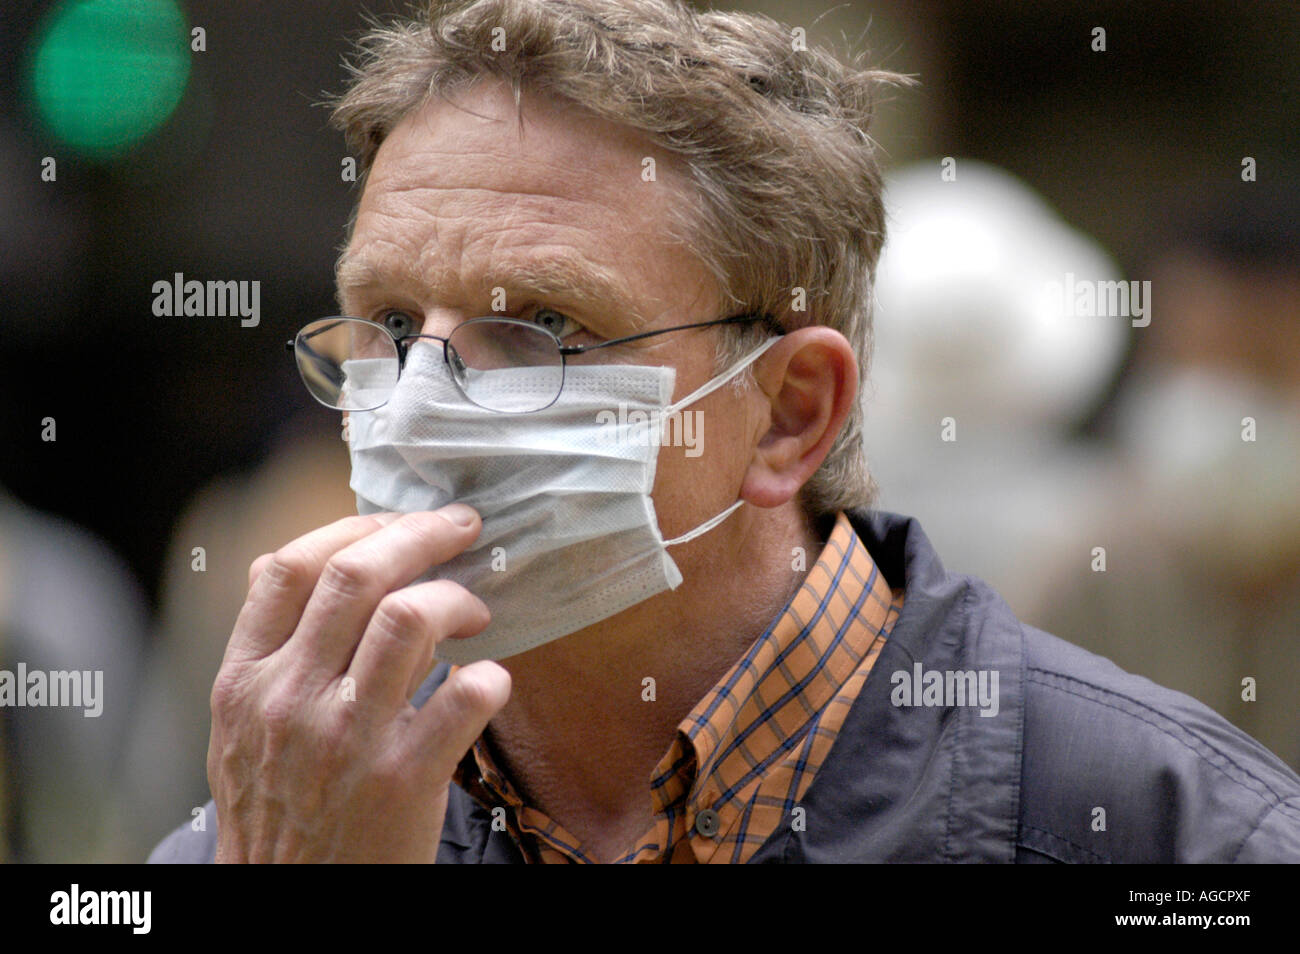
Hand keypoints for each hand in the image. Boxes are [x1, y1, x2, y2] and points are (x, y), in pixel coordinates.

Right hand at [206, 504, 509, 861]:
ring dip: (458, 598)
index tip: (399, 518)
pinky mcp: (404, 779)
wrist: (289, 902)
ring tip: (477, 610)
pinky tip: (492, 680)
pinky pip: (464, 697)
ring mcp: (346, 739)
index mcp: (245, 679)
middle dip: (422, 534)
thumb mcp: (240, 726)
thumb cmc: (276, 806)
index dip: (354, 525)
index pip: (289, 566)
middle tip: (462, 529)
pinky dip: (491, 677)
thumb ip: (265, 647)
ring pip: (410, 618)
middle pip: (358, 575)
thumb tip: (295, 560)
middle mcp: (290, 700)